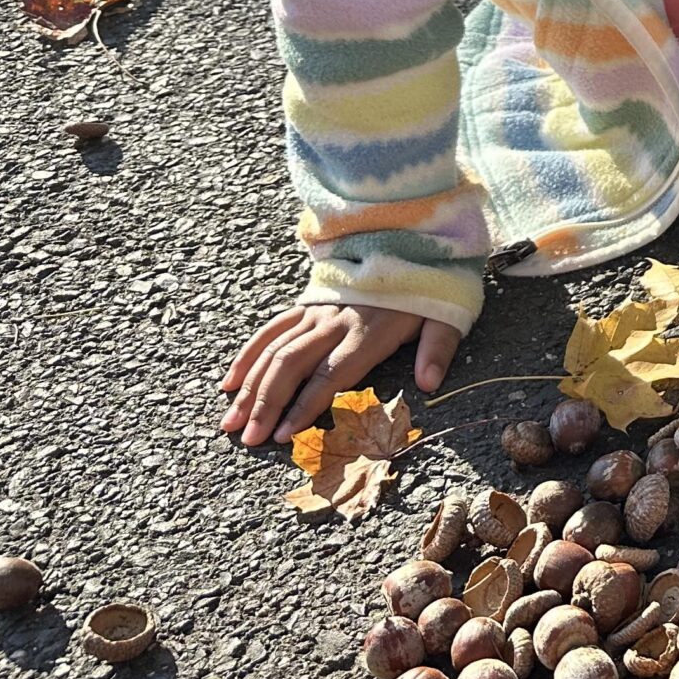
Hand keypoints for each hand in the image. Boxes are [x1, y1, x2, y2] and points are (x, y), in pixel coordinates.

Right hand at [220, 303, 462, 445]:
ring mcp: (318, 311)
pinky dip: (248, 354)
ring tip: (230, 422)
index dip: (305, 404)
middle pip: (293, 365)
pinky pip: (271, 329)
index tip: (284, 434)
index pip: (331, 374)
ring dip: (250, 387)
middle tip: (248, 438)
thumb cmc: (431, 288)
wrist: (413, 240)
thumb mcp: (448, 315)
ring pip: (275, 350)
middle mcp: (336, 321)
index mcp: (369, 331)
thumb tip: (429, 384)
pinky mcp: (307, 302)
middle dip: (266, 404)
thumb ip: (437, 349)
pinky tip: (230, 382)